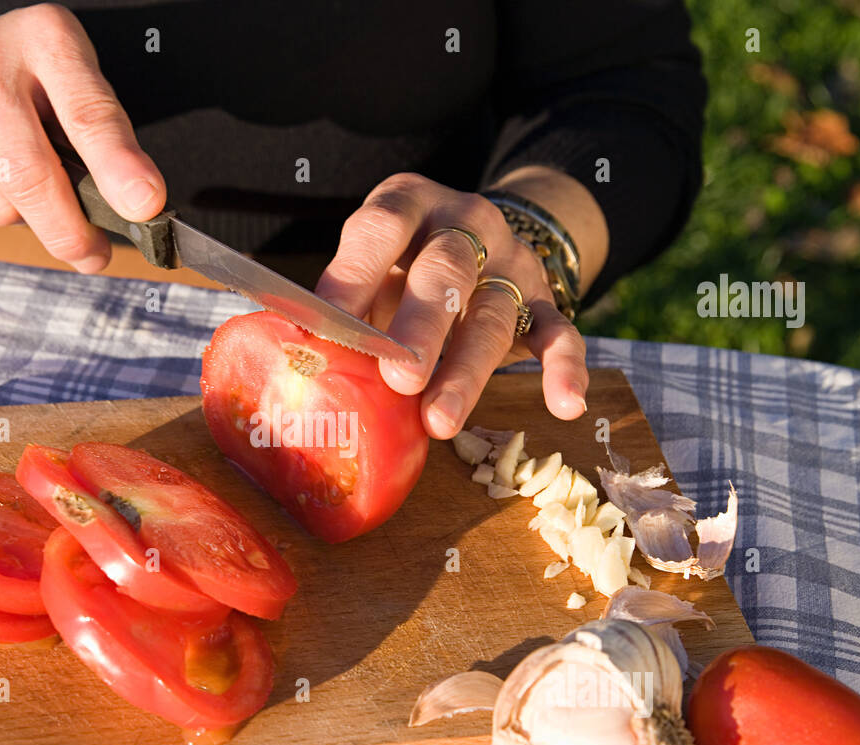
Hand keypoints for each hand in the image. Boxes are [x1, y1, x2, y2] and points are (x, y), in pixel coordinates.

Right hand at [0, 4, 163, 272]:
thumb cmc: (28, 82)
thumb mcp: (75, 83)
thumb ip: (104, 138)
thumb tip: (135, 209)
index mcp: (46, 39)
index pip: (87, 113)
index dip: (117, 165)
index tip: (144, 205)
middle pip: (29, 173)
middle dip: (68, 229)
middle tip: (94, 254)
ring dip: (27, 218)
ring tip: (33, 190)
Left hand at [314, 172, 588, 437]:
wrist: (477, 234)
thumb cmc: (398, 263)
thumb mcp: (369, 261)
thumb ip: (343, 299)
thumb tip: (293, 354)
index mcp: (407, 205)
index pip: (379, 230)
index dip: (352, 276)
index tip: (324, 327)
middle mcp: (464, 224)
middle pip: (446, 271)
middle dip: (421, 327)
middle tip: (399, 378)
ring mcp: (509, 262)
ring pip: (493, 314)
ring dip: (467, 371)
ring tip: (439, 422)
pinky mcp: (542, 299)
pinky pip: (559, 331)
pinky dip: (564, 368)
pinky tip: (566, 406)